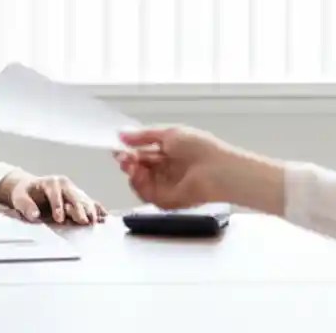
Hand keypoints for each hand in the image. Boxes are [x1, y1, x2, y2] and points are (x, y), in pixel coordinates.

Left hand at [0, 173, 106, 224]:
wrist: (30, 188)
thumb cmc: (25, 193)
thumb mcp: (19, 197)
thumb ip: (25, 206)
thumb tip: (34, 214)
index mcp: (51, 182)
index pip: (56, 194)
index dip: (58, 206)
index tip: (59, 218)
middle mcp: (65, 185)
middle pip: (74, 197)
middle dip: (79, 209)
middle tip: (83, 221)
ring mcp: (74, 191)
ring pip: (84, 200)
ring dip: (90, 211)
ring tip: (95, 222)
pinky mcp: (78, 198)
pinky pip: (90, 203)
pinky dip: (97, 209)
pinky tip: (104, 217)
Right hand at [114, 126, 240, 209]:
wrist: (216, 170)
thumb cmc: (200, 148)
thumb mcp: (169, 134)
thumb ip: (143, 135)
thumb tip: (122, 134)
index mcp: (170, 152)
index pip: (143, 152)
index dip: (130, 150)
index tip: (119, 146)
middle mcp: (167, 169)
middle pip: (139, 168)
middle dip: (127, 161)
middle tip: (122, 156)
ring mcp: (167, 185)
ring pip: (139, 182)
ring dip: (131, 173)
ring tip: (130, 164)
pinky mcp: (167, 200)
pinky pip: (146, 195)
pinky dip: (139, 185)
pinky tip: (138, 175)